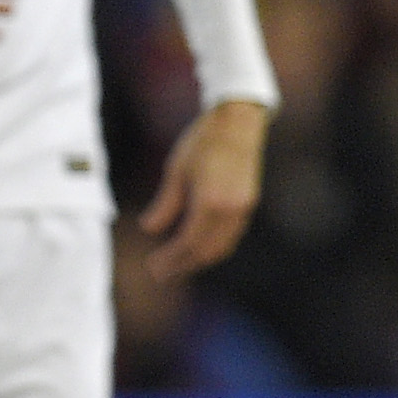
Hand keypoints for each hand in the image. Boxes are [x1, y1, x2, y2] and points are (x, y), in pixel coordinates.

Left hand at [139, 97, 269, 280]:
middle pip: (206, 251)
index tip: (153, 267)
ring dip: (199, 260)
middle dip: (183, 266)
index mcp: (210, 202)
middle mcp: (231, 210)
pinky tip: (198, 248)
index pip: (188, 243)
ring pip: (222, 246)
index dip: (171, 260)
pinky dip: (214, 247)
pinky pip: (231, 235)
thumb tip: (148, 229)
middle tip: (161, 276)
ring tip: (177, 267)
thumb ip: (165, 204)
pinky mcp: (248, 203)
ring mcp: (243, 208)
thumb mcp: (176, 171)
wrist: (238, 121)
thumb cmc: (203, 141)